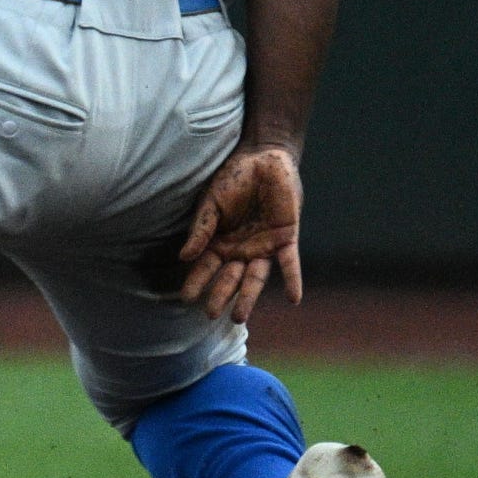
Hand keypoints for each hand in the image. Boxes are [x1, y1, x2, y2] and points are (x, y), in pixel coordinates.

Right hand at [177, 143, 303, 324]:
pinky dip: (292, 280)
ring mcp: (263, 246)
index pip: (206, 266)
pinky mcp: (285, 238)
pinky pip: (289, 263)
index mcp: (220, 241)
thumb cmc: (233, 178)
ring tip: (238, 317)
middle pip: (229, 278)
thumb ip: (201, 229)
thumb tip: (184, 257)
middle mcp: (241, 249)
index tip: (186, 298)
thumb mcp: (210, 203)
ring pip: (255, 277)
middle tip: (210, 314)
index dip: (196, 282)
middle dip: (220, 296)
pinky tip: (294, 298)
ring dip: (248, 296)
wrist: (263, 160)